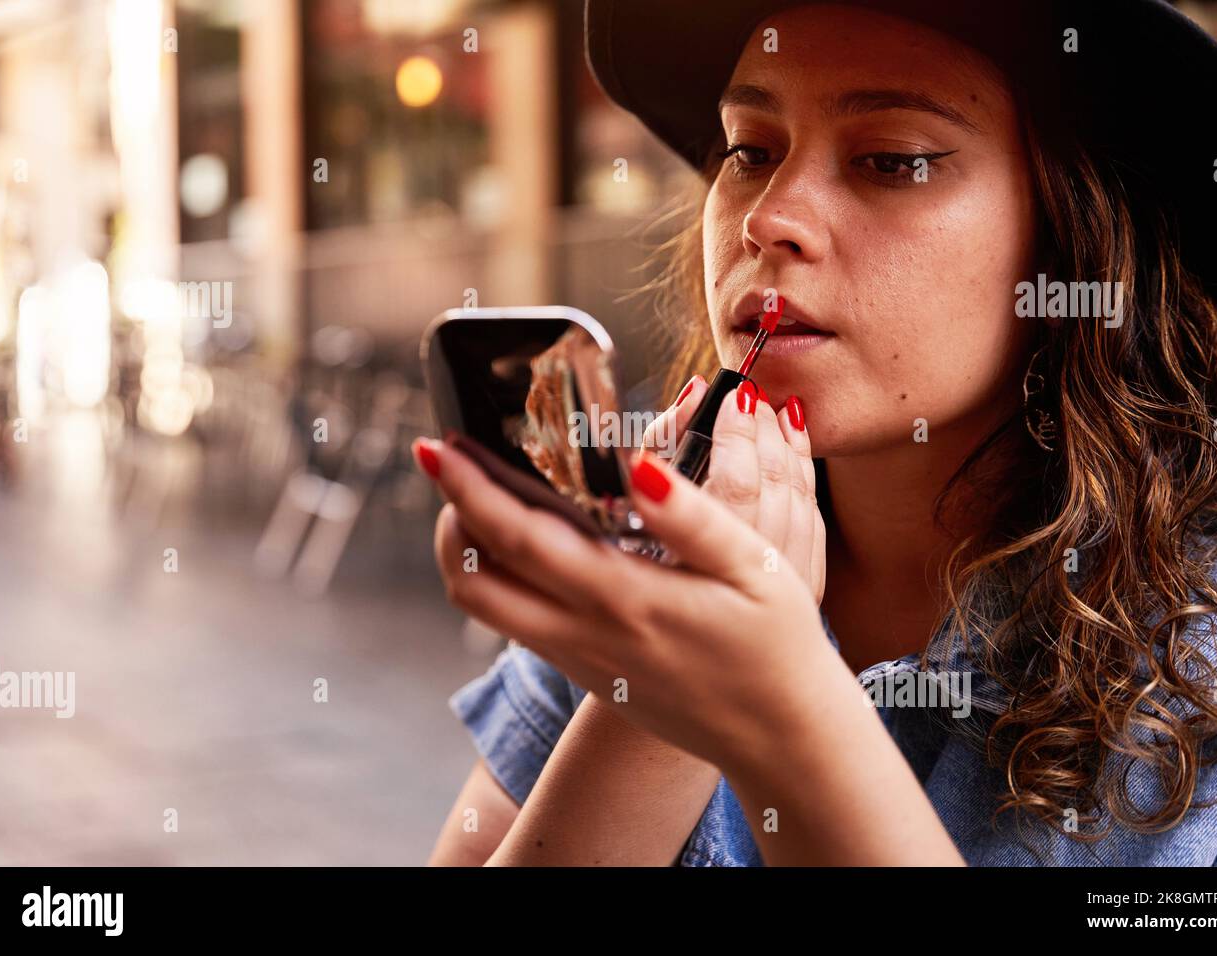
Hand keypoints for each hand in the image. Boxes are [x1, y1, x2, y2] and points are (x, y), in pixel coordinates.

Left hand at [415, 427, 835, 772]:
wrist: (779, 738)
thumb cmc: (776, 647)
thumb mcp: (755, 568)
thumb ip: (692, 515)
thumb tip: (637, 466)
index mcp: (623, 599)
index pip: (517, 538)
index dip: (466, 489)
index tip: (437, 447)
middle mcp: (586, 635)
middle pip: (472, 583)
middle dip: (448, 522)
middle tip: (456, 470)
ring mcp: (580, 660)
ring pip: (486, 609)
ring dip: (467, 553)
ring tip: (484, 499)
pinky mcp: (586, 673)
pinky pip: (516, 624)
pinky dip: (500, 578)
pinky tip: (532, 544)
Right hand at [643, 377, 825, 604]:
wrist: (698, 635)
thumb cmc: (647, 567)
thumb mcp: (636, 509)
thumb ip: (663, 448)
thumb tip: (694, 394)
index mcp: (703, 564)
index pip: (734, 486)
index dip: (736, 435)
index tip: (731, 396)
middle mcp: (753, 580)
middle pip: (772, 484)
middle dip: (762, 430)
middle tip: (750, 396)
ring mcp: (788, 586)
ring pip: (799, 498)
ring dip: (786, 446)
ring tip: (772, 411)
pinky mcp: (807, 587)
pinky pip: (814, 519)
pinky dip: (805, 476)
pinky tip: (795, 445)